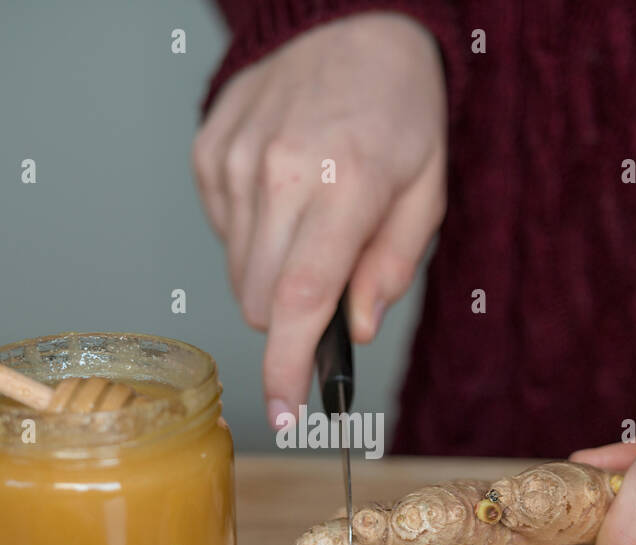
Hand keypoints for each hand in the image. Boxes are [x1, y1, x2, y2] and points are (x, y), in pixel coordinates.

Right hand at [192, 12, 447, 426]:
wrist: (347, 24)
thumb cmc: (397, 110)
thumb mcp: (427, 189)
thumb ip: (392, 266)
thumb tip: (355, 328)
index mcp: (346, 184)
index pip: (302, 299)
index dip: (289, 368)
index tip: (284, 414)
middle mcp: (281, 173)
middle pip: (262, 301)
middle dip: (293, 315)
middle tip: (329, 274)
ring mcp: (236, 162)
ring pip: (239, 274)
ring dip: (273, 273)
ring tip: (309, 220)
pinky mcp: (209, 153)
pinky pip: (223, 233)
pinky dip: (252, 233)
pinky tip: (282, 193)